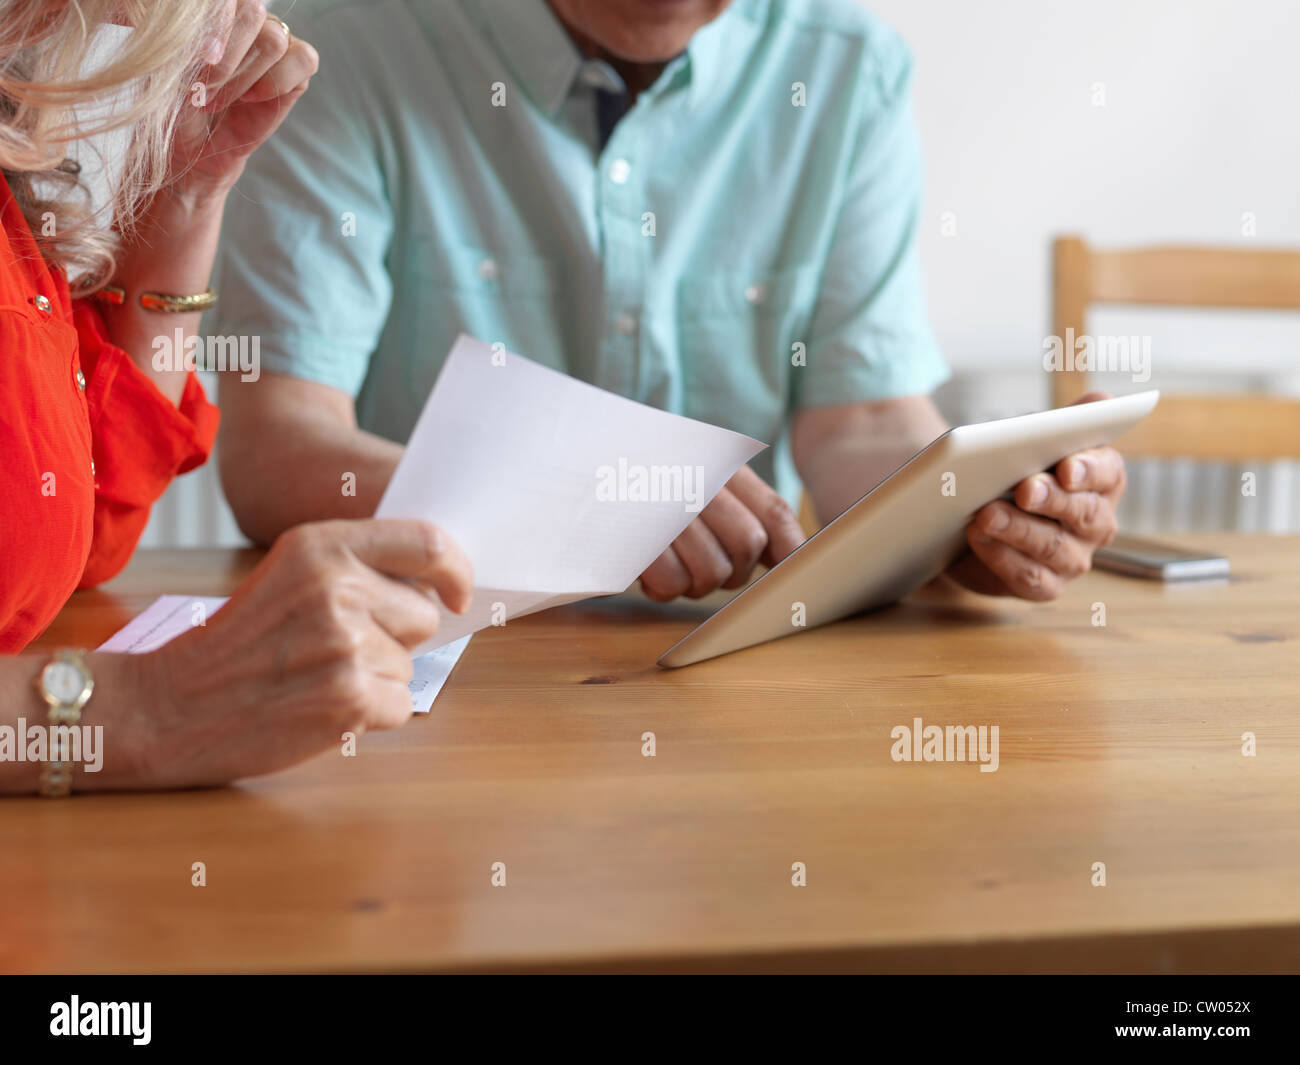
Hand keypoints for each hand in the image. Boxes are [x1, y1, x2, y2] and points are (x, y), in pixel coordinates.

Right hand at [124, 520, 471, 788]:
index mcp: (322, 544)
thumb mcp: (290, 575)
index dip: (455, 570)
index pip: (428, 542)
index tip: (458, 594)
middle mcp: (338, 586)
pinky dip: (369, 715)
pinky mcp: (350, 696)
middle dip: (394, 638)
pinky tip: (320, 707)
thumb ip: (356, 568)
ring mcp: (345, 642)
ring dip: (375, 678)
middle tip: (333, 650)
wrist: (169, 705)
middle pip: (424, 615)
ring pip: (409, 665)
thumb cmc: (238, 644)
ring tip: (315, 678)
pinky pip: (399, 704)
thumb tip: (439, 587)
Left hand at [169, 0, 319, 202]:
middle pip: (253, 13)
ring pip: (274, 39)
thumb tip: (212, 46)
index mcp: (218, 7)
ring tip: (221, 99)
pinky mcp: (297, 69)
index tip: (198, 59)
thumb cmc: (175, 99)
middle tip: (204, 88)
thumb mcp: (171, 67)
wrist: (192, 140)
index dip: (216, 24)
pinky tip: (252, 98)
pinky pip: (303, 60)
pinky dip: (277, 81)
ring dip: (246, 75)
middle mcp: (248, 14)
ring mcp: (275, 40)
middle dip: (227, 57)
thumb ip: (192, 44)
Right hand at [640, 466, 805, 600]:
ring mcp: (666, 509)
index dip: (790, 550)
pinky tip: (648, 572)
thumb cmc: (644, 475)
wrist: (576, 459)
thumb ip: (744, 506)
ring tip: (672, 568)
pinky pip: (671, 585)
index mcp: (717, 464)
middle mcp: (696, 482)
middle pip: (747, 547)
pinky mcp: (637, 538)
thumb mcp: (695, 474)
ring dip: (696, 583)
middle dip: (735, 573)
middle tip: (710, 572)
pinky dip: (663, 589)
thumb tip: (786, 555)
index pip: (773, 512)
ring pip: (712, 572)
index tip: (790, 575)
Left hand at [946, 392, 1125, 599]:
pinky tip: (979, 538)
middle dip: (1052, 499)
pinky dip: (1003, 558)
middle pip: (1083, 512)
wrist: (970, 518)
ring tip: (985, 514)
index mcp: (1102, 482)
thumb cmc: (1011, 474)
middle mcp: (1096, 523)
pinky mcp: (1045, 586)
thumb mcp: (1031, 443)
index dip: (1090, 469)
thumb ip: (1064, 423)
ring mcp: (1073, 558)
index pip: (1109, 473)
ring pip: (1053, 547)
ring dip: (1019, 529)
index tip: (1067, 465)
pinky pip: (1030, 577)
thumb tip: (1103, 401)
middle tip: (1024, 488)